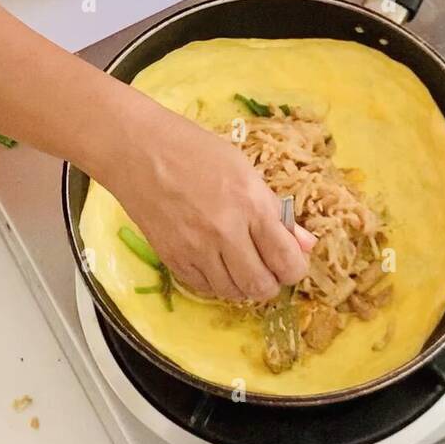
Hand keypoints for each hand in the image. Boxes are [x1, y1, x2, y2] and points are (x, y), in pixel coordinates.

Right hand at [103, 88, 314, 302]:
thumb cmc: (194, 149)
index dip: (295, 268)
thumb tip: (306, 243)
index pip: (287, 260)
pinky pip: (205, 289)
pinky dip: (216, 282)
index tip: (291, 261)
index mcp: (251, 204)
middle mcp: (226, 232)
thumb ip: (275, 210)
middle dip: (271, 282)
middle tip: (266, 265)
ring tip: (241, 264)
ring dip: (243, 285)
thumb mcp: (244, 170)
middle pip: (262, 287)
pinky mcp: (173, 259)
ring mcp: (197, 250)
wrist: (138, 150)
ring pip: (234, 293)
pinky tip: (216, 263)